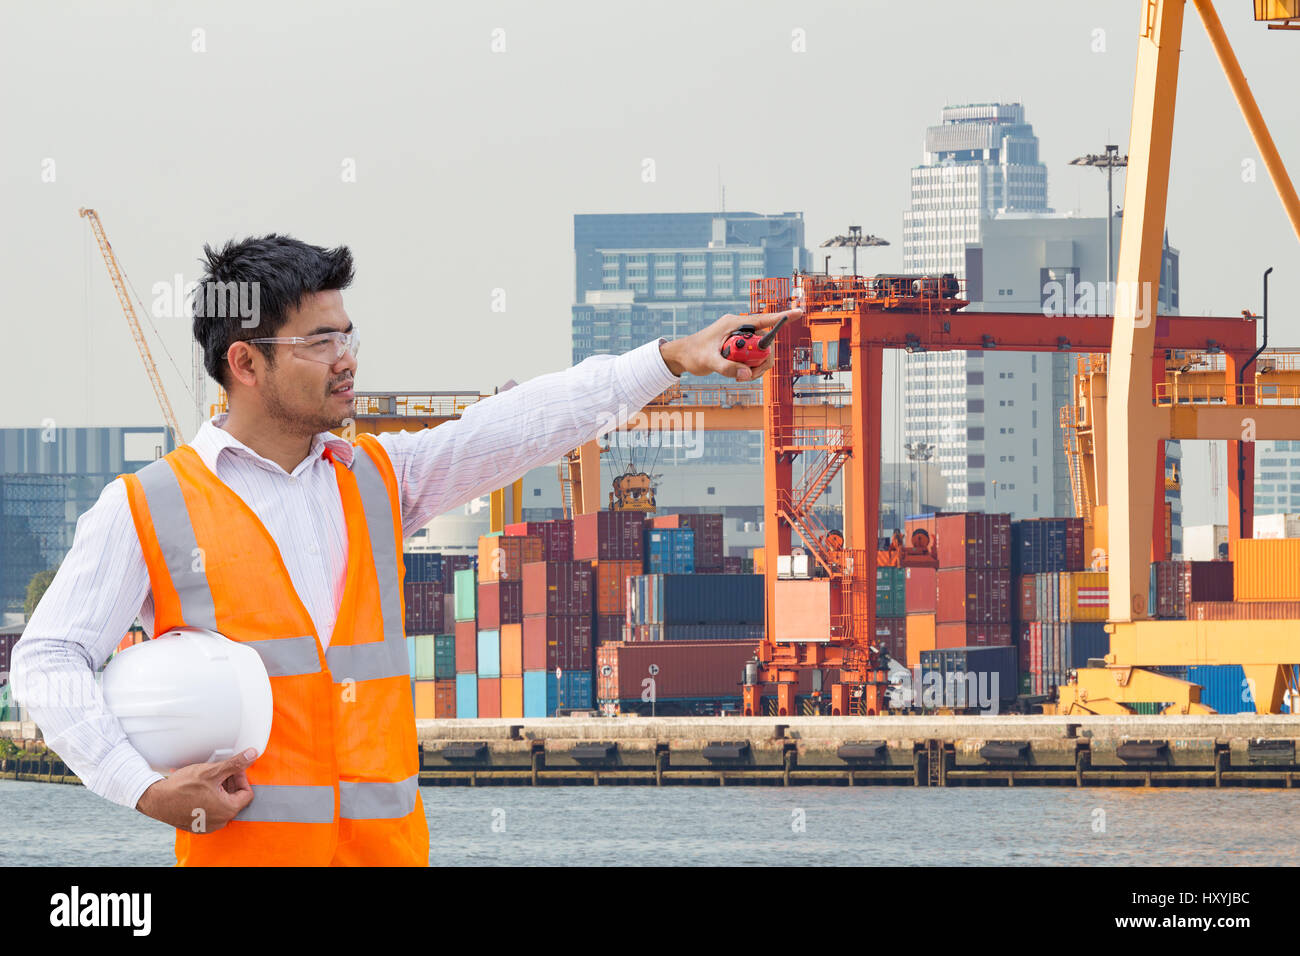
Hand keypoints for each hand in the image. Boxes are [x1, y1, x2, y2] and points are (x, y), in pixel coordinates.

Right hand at [136, 748, 257, 831]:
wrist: (156, 800)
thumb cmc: (182, 787)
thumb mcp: (212, 771)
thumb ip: (235, 764)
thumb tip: (253, 755)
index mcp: (227, 810)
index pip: (247, 792)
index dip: (240, 778)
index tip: (231, 769)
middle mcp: (220, 822)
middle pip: (234, 798)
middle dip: (229, 783)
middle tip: (219, 772)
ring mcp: (208, 825)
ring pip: (222, 804)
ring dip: (219, 790)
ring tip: (207, 779)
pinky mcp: (197, 825)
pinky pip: (210, 810)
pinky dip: (208, 799)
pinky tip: (199, 789)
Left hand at [659, 308, 801, 381]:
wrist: (682, 356)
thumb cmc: (693, 353)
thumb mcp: (708, 361)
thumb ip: (727, 368)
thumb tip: (747, 374)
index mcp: (734, 323)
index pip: (762, 320)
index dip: (782, 318)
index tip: (799, 313)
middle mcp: (739, 328)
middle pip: (764, 342)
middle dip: (762, 360)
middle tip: (750, 375)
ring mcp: (740, 339)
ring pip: (760, 353)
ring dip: (755, 367)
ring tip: (739, 377)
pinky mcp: (738, 348)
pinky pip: (753, 358)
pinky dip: (749, 369)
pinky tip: (737, 375)